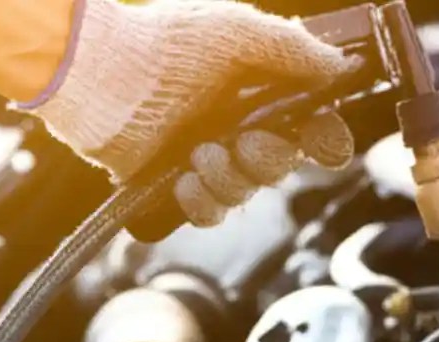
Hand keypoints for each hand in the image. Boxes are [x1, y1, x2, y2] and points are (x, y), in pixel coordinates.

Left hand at [21, 0, 359, 226]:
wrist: (100, 71)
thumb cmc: (165, 42)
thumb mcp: (238, 30)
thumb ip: (293, 48)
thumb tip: (337, 65)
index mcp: (260, 94)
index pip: (313, 129)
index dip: (325, 141)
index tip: (322, 140)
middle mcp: (237, 128)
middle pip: (282, 167)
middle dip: (268, 159)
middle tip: (243, 140)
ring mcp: (206, 158)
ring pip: (246, 193)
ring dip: (230, 178)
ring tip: (200, 153)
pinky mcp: (173, 184)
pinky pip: (209, 214)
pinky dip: (202, 202)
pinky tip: (184, 180)